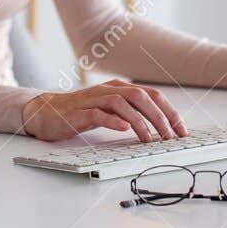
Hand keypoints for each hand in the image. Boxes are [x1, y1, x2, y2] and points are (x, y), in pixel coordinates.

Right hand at [20, 79, 187, 142]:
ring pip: (122, 103)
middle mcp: (108, 90)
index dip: (169, 111)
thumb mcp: (110, 111)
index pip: (152, 95)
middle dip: (160, 117)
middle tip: (170, 136)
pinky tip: (124, 130)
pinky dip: (113, 121)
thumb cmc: (80, 113)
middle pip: (141, 96)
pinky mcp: (78, 113)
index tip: (181, 130)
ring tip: (149, 139)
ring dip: (140, 121)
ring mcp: (92, 100)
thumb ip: (130, 113)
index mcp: (119, 88)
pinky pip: (98, 114)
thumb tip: (160, 128)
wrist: (45, 113)